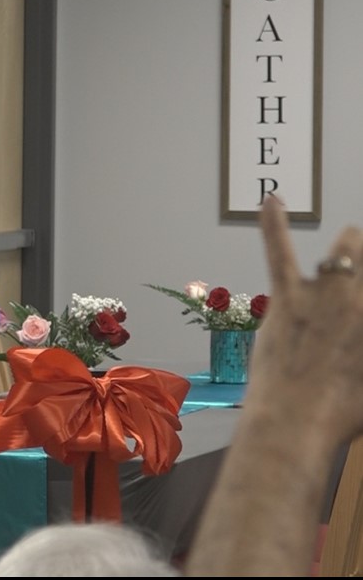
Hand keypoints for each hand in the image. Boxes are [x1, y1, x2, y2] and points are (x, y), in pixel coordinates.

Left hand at [248, 196, 362, 444]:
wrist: (299, 424)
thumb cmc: (344, 412)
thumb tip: (357, 334)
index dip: (361, 290)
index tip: (354, 309)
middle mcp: (362, 298)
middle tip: (357, 277)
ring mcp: (326, 294)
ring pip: (341, 252)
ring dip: (343, 255)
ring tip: (343, 254)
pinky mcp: (288, 298)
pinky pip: (280, 250)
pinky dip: (274, 224)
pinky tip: (271, 200)